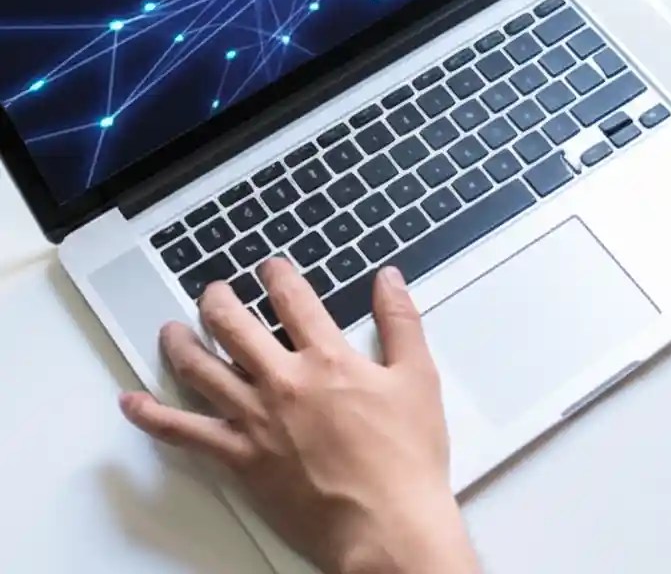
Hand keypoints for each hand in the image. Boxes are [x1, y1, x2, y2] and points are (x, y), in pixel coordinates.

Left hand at [119, 260, 479, 573]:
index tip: (270, 268)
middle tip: (214, 292)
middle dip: (218, 300)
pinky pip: (184, 432)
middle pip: (234, 325)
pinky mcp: (240, 458)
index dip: (278, 276)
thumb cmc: (405, 459)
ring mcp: (256, 420)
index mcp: (328, 359)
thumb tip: (389, 280)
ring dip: (181, 342)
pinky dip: (152, 416)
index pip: (293, 300)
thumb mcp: (418, 378)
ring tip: (172, 330)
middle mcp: (283, 382)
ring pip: (201, 368)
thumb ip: (401, 322)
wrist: (385, 522)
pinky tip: (134, 403)